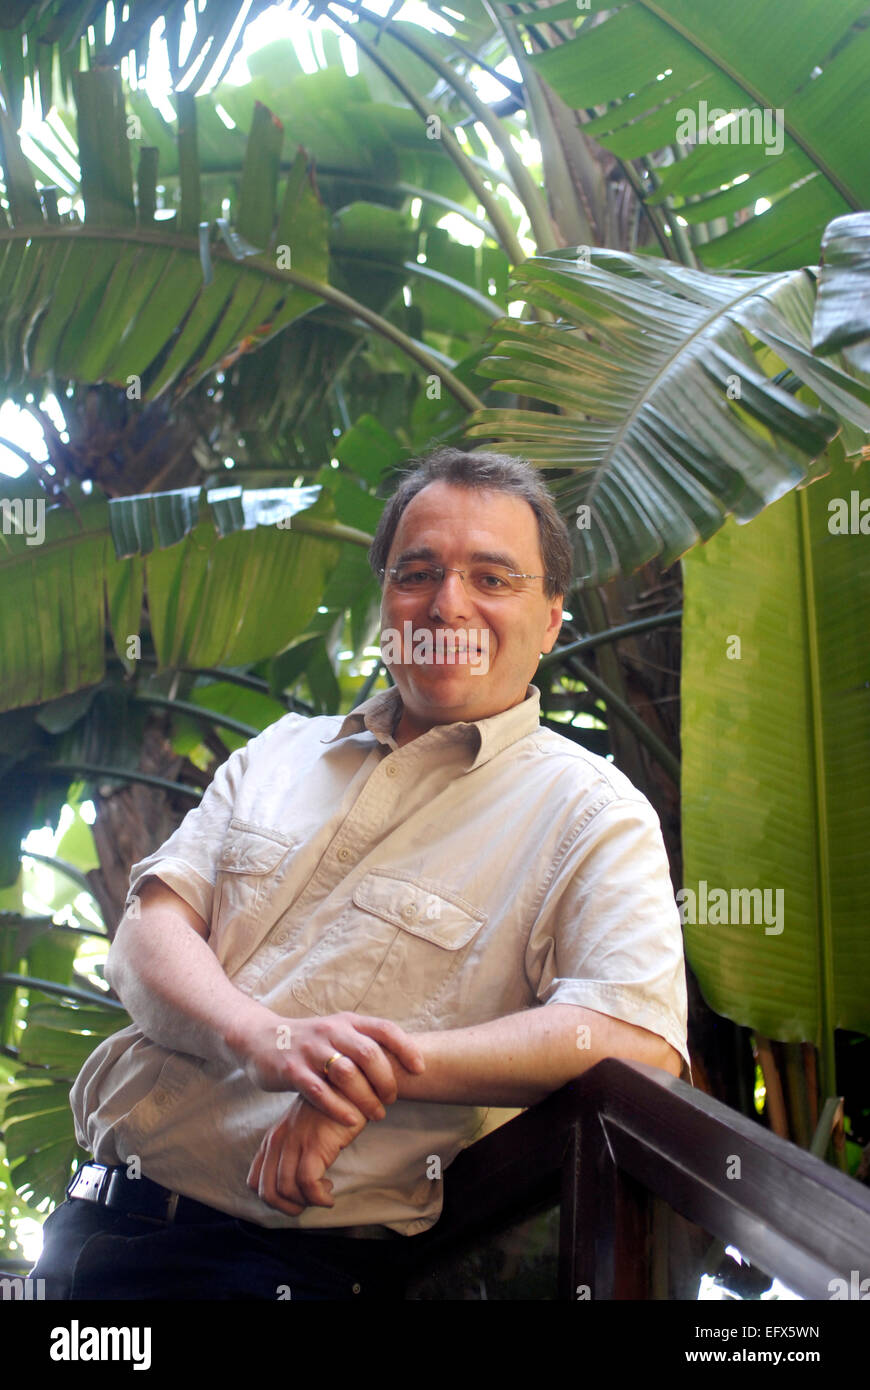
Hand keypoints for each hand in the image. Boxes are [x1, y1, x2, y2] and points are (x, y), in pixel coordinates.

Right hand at [229, 1009, 424, 1124]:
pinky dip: (339, 1108)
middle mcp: (331, 1031)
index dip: (405, 1048)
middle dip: (386, 1080)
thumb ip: (363, 1043)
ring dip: (366, 1098)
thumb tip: (402, 1063)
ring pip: (346, 1073)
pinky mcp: (292, 1070)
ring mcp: (310, 1050)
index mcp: (346, 1021)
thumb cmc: (310, 1042)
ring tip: (375, 1114)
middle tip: (391, 1100)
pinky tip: (350, 1120)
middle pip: (369, 1053)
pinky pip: (320, 1091)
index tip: (419, 1069)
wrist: (262, 1039)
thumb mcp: (337, 1032)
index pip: (384, 1029)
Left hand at [246, 1094, 366, 1214]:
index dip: (273, 1199)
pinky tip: (329, 1195)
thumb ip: (293, 1148)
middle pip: (267, 1192)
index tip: (295, 1197)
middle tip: (309, 1203)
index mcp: (273, 1138)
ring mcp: (295, 1142)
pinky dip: (318, 1198)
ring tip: (324, 1195)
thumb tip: (295, 1184)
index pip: (255, 1182)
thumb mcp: (304, 1128)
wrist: (351, 1085)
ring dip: (306, 1203)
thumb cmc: (331, 1109)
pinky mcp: (316, 1144)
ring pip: (287, 1191)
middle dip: (288, 1207)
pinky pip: (308, 1184)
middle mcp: (279, 1140)